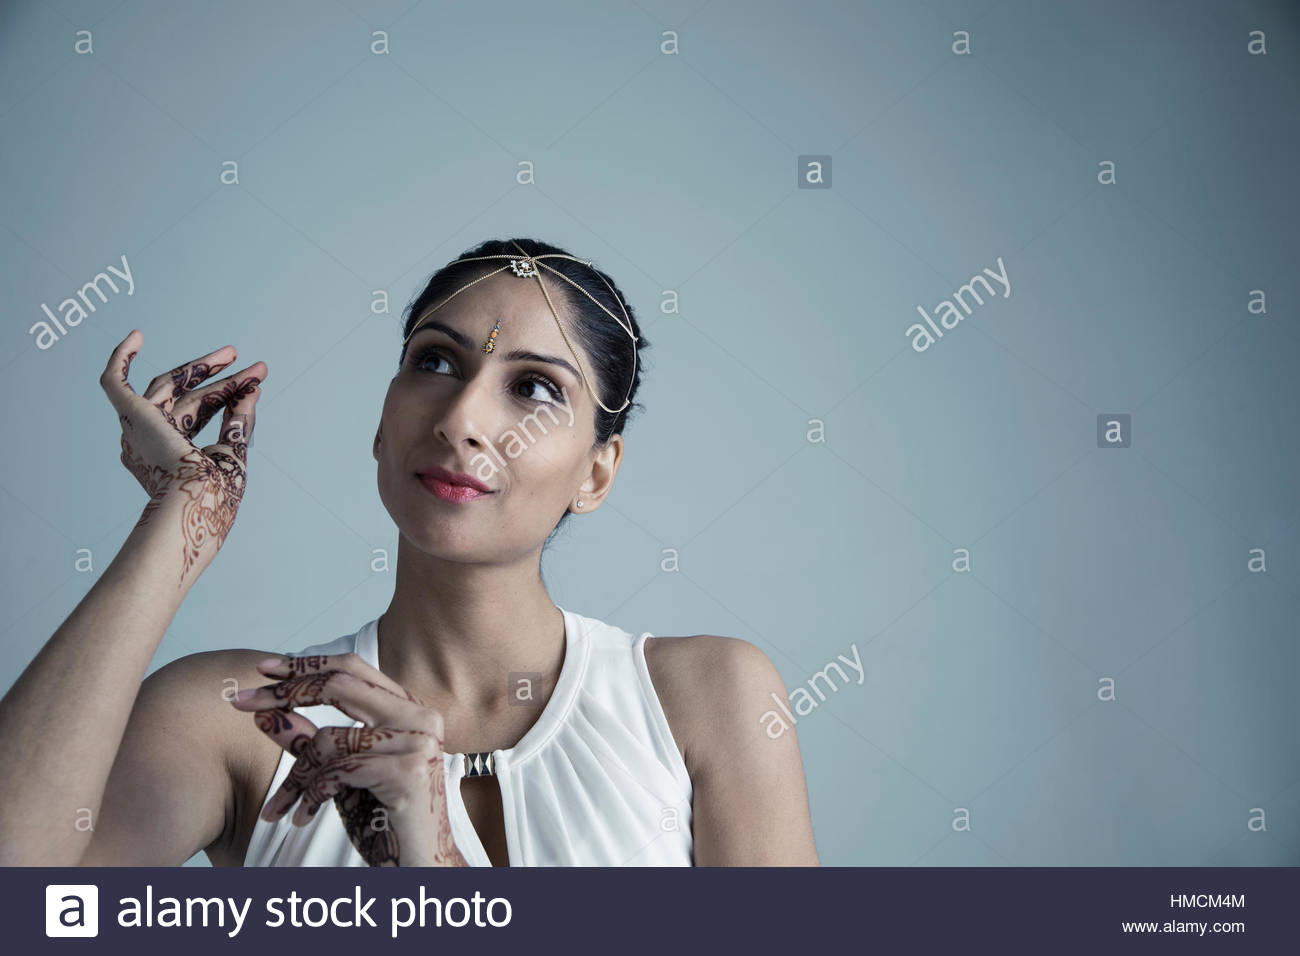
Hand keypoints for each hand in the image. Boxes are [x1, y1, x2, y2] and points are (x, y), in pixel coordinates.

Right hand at [99, 329, 266, 579]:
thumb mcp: (233, 449)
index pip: (196, 411)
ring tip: (235, 355)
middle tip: (253, 366)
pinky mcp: (131, 415)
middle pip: (184, 396)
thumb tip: (253, 387)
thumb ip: (239, 418)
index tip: (255, 380)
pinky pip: (114, 383)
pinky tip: (137, 336)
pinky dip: (120, 357)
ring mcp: (136, 428)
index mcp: (165, 453)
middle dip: (218, 378)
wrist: (198, 500)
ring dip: (204, 368)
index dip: (225, 394)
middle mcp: (146, 440)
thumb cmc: (215, 490)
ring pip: (170, 386)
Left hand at [230, 652, 467, 866]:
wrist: (421, 867)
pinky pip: (338, 771)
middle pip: (340, 686)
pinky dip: (310, 796)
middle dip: (285, 692)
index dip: (306, 664)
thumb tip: (267, 713)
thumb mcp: (340, 776)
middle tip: (241, 702)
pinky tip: (301, 818)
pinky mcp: (407, 774)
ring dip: (294, 777)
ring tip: (278, 808)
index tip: (263, 669)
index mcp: (408, 710)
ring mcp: (416, 744)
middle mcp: (419, 718)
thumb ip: (310, 742)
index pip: (353, 669)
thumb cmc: (384, 821)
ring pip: (330, 738)